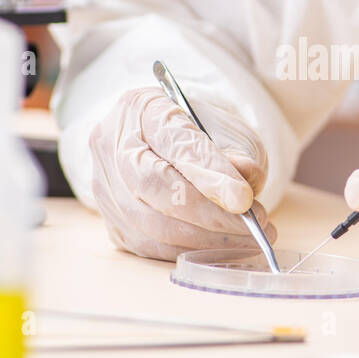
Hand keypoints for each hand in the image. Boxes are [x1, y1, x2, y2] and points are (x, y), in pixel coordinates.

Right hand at [89, 87, 276, 260]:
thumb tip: (245, 178)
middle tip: (252, 224)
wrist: (169, 148)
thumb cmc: (201, 136)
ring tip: (248, 238)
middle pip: (151, 184)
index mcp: (142, 107)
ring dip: (204, 238)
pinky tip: (222, 248)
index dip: (208, 172)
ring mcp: (106, 187)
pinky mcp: (112, 223)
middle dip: (207, 212)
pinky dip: (189, 251)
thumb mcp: (228, 130)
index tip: (243, 197)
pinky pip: (148, 245)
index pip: (172, 139)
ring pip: (148, 222)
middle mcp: (112, 145)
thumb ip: (237, 151)